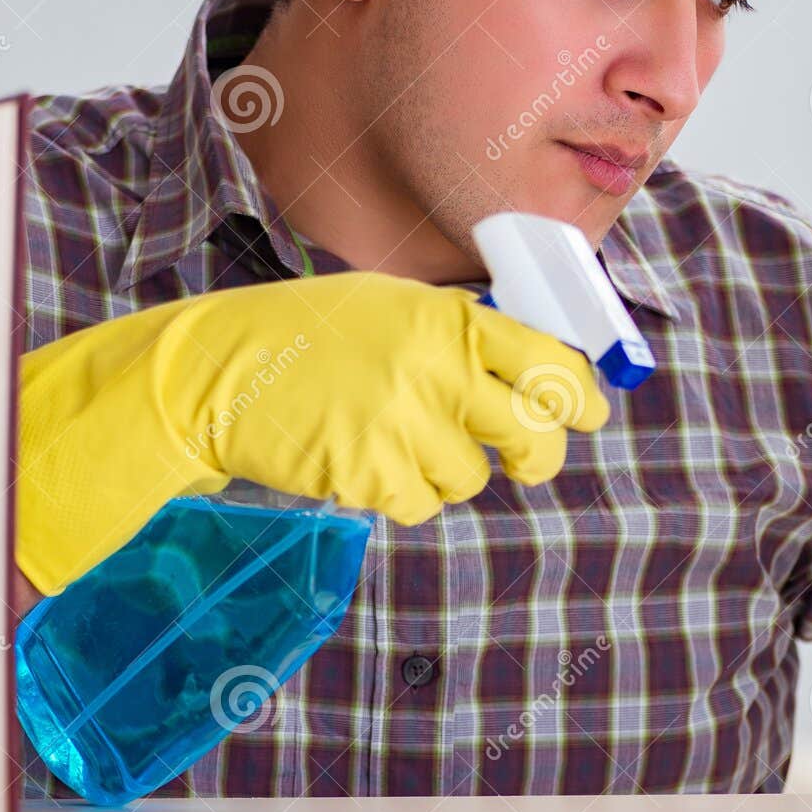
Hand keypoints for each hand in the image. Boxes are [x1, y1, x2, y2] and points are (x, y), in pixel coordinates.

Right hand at [17, 271, 609, 593]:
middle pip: (534, 437)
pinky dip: (403, 491)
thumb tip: (542, 375)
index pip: (549, 364)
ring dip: (449, 468)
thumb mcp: (398, 307)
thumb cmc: (316, 335)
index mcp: (450, 322)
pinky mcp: (371, 476)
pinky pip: (423, 504)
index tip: (589, 412)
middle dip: (540, 456)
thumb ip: (466, 337)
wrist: (222, 370)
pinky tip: (366, 455)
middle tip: (531, 459)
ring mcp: (404, 427)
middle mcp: (436, 372)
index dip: (580, 396)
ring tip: (398, 434)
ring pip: (473, 478)